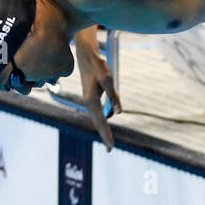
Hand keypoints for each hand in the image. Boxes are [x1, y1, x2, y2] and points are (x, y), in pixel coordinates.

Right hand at [74, 27, 121, 149]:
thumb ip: (113, 96)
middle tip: (110, 149)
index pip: (101, 121)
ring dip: (102, 129)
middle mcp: (88, 102)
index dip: (106, 134)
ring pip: (96, 118)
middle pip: (97, 123)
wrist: (86, 55)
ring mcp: (88, 100)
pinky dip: (101, 121)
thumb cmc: (97, 65)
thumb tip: (118, 112)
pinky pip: (96, 113)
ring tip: (108, 141)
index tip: (111, 146)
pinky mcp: (91, 97)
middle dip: (104, 135)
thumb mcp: (107, 78)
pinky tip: (104, 125)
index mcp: (91, 100)